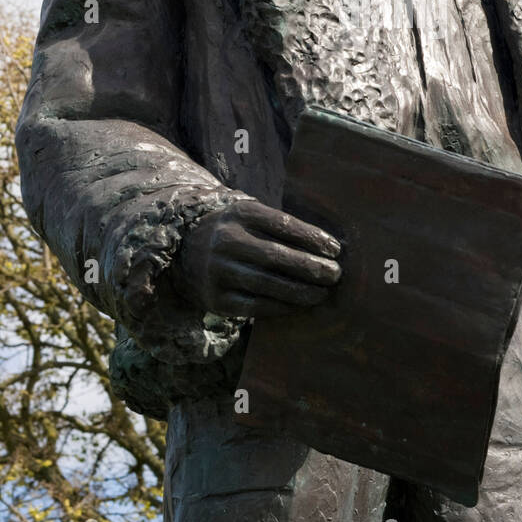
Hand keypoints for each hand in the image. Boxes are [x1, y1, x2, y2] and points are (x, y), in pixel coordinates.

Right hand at [171, 200, 341, 318]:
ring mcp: (219, 270)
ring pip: (267, 284)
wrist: (185, 252)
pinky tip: (298, 306)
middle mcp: (227, 240)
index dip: (312, 238)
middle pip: (277, 256)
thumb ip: (280, 226)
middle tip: (335, 274)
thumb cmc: (235, 232)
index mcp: (240, 213)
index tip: (335, 250)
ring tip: (323, 293)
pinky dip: (280, 307)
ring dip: (300, 291)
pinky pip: (254, 306)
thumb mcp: (249, 216)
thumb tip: (327, 247)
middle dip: (311, 267)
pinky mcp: (216, 298)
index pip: (283, 224)